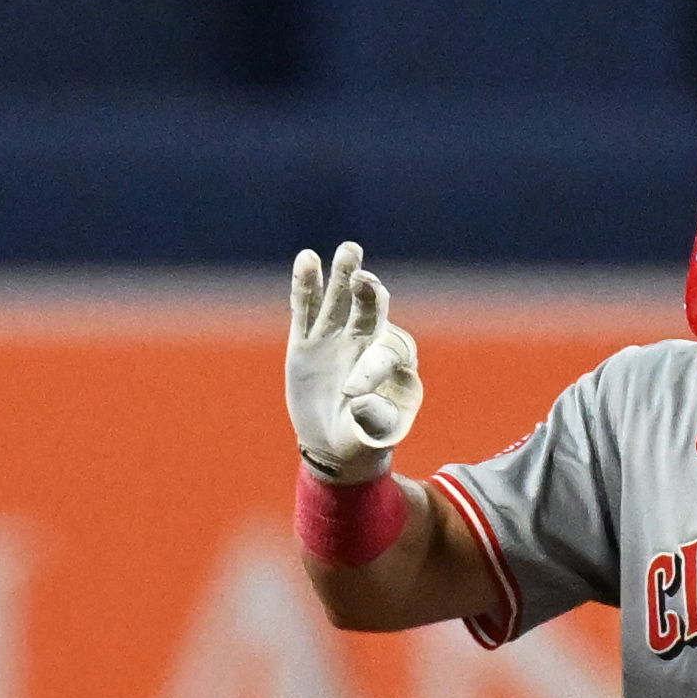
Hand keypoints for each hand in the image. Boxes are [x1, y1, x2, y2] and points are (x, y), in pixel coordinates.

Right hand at [286, 241, 423, 481]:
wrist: (334, 446)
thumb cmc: (361, 443)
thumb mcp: (368, 440)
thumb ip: (371, 422)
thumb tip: (362, 402)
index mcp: (390, 368)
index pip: (384, 355)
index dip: (370, 370)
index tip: (352, 395)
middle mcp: (365, 345)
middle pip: (369, 312)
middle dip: (367, 296)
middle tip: (363, 279)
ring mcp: (335, 339)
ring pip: (340, 301)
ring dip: (343, 276)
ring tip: (349, 251)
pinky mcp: (307, 341)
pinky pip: (306, 310)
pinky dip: (306, 287)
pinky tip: (307, 260)